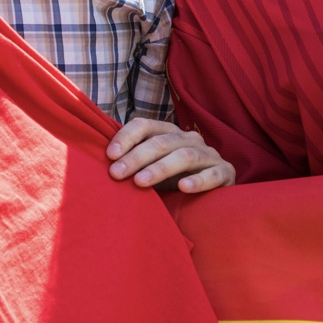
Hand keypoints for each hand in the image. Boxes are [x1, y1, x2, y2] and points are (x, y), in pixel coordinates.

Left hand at [106, 118, 234, 192]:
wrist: (209, 197)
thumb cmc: (170, 181)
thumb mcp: (148, 167)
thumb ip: (130, 161)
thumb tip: (96, 162)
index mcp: (168, 132)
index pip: (144, 125)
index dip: (126, 137)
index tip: (109, 155)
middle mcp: (189, 139)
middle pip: (162, 142)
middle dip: (136, 157)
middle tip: (116, 173)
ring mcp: (210, 154)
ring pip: (185, 156)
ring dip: (161, 168)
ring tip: (141, 182)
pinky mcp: (226, 173)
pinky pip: (214, 174)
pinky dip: (198, 180)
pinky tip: (182, 188)